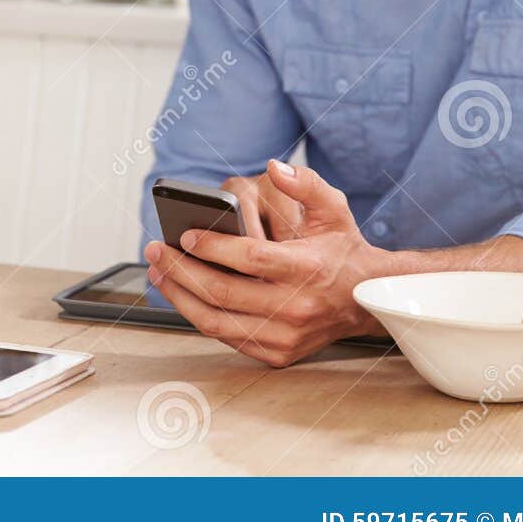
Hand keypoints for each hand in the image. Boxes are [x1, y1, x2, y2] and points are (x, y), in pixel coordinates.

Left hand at [143, 160, 390, 366]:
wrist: (367, 301)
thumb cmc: (342, 250)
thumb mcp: (334, 209)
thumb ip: (306, 184)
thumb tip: (274, 167)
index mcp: (307, 269)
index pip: (250, 259)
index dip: (212, 247)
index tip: (184, 235)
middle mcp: (295, 307)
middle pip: (223, 292)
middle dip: (180, 270)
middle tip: (155, 251)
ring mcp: (285, 336)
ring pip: (216, 321)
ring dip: (180, 296)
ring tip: (157, 273)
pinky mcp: (278, 354)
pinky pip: (226, 337)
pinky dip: (199, 316)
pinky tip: (181, 294)